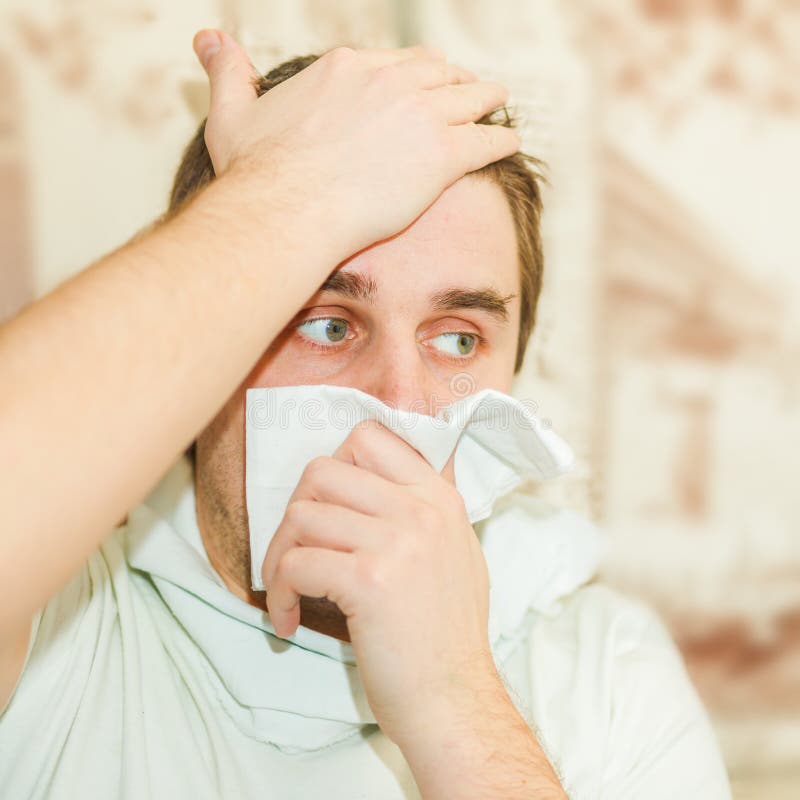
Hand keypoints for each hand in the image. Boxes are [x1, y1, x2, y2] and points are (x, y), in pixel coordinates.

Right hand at [192, 29, 519, 258]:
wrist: (288, 208)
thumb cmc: (257, 171)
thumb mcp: (232, 113)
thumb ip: (228, 73)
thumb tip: (206, 39)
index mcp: (347, 69)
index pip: (393, 61)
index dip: (413, 71)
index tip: (423, 80)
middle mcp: (389, 81)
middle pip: (437, 72)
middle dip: (455, 79)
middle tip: (469, 89)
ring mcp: (420, 114)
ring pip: (470, 97)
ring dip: (487, 98)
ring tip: (498, 103)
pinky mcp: (442, 154)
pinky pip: (486, 139)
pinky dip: (502, 139)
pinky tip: (511, 141)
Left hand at [261, 421, 498, 745]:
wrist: (455, 699)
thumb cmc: (446, 635)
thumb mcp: (454, 552)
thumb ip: (421, 510)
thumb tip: (372, 482)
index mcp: (439, 497)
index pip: (369, 438)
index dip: (333, 465)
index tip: (327, 507)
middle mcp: (421, 510)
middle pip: (322, 471)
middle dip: (296, 510)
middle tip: (299, 550)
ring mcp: (397, 542)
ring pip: (301, 514)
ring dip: (279, 553)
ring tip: (287, 587)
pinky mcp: (369, 581)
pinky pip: (295, 562)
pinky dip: (280, 590)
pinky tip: (289, 618)